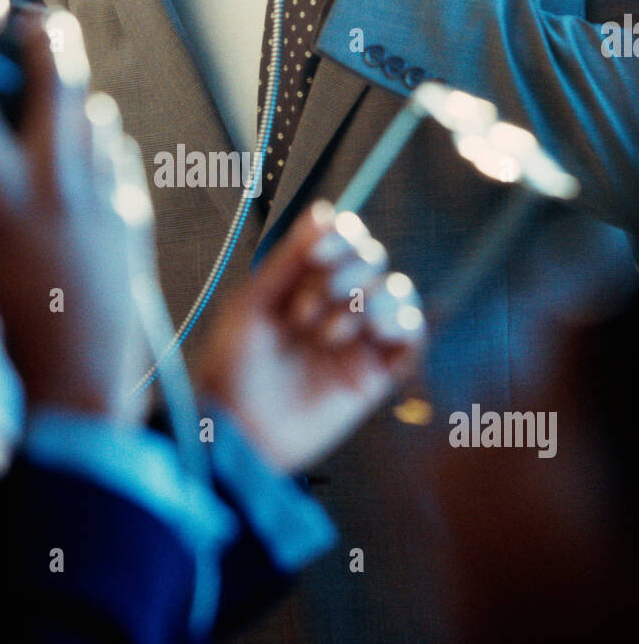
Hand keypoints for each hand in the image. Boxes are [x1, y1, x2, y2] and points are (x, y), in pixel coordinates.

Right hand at [0, 10, 140, 418]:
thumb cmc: (17, 312)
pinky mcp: (132, 209)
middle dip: (45, 36)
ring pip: (95, 111)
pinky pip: (116, 154)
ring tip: (56, 124)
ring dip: (74, 106)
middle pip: (57, 79)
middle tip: (34, 23)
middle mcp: (53, 186)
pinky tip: (84, 176)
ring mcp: (101, 194)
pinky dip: (99, 152)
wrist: (80, 369)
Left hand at [195, 201, 424, 473]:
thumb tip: (326, 211)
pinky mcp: (377, 375)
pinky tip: (366, 341)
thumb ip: (290, 258)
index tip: (314, 257)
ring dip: (367, 306)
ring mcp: (359, 340)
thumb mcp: (253, 304)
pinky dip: (400, 328)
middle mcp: (335, 306)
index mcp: (304, 283)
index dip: (340, 240)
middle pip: (374, 261)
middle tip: (302, 315)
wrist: (236, 431)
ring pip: (398, 294)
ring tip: (327, 337)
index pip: (346, 241)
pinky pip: (413, 337)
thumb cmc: (231, 368)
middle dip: (344, 278)